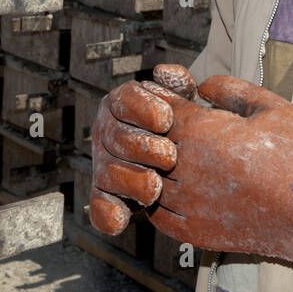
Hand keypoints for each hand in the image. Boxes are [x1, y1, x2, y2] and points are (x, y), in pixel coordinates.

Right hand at [89, 64, 195, 235]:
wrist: (192, 167)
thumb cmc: (186, 129)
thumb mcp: (187, 104)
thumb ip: (179, 86)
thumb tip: (164, 73)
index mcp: (122, 104)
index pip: (124, 100)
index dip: (143, 108)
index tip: (166, 120)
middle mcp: (108, 133)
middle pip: (115, 136)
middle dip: (142, 147)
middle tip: (170, 157)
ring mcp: (105, 166)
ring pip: (108, 172)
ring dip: (131, 180)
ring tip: (155, 187)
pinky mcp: (107, 197)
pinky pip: (100, 207)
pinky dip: (108, 214)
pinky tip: (123, 218)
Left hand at [142, 75, 292, 282]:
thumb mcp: (267, 105)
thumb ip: (229, 89)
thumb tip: (202, 86)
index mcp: (201, 132)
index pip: (159, 111)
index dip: (159, 101)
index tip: (161, 97)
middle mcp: (187, 169)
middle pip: (146, 146)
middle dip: (151, 134)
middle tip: (159, 127)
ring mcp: (190, 204)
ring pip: (148, 182)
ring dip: (153, 169)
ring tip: (166, 159)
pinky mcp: (198, 233)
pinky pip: (160, 216)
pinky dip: (159, 201)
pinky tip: (174, 191)